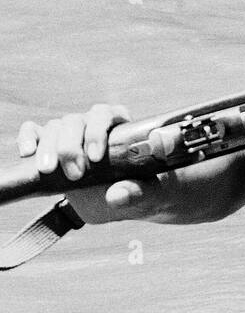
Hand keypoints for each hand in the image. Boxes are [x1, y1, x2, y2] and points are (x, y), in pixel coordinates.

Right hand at [17, 105, 167, 223]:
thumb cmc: (144, 190)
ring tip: (49, 170)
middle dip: (71, 146)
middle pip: (75, 122)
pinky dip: (29, 138)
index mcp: (120, 126)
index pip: (105, 115)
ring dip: (50, 148)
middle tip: (74, 174)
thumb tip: (117, 196)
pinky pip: (34, 132)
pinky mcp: (51, 146)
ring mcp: (70, 134)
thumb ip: (138, 193)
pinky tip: (27, 152)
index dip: (98, 131)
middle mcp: (92, 124)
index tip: (96, 157)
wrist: (127, 197)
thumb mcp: (148, 194)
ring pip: (55, 128)